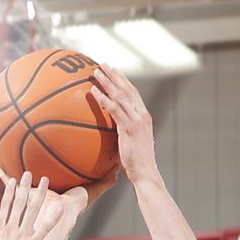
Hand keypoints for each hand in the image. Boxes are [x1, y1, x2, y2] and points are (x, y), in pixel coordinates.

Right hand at [0, 172, 63, 239]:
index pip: (5, 205)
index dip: (10, 191)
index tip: (13, 181)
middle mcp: (10, 229)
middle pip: (19, 202)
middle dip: (25, 186)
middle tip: (30, 173)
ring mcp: (21, 236)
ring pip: (32, 209)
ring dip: (39, 194)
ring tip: (44, 182)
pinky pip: (44, 228)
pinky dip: (53, 217)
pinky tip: (59, 208)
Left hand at [89, 67, 157, 186]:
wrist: (146, 173)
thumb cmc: (136, 166)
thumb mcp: (130, 146)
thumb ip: (123, 137)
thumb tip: (110, 137)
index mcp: (144, 117)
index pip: (133, 94)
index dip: (123, 81)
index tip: (114, 72)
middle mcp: (142, 115)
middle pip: (128, 89)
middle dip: (115, 75)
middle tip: (103, 65)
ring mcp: (138, 120)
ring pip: (121, 95)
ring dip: (107, 81)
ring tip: (95, 72)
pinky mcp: (130, 128)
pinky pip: (114, 109)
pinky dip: (103, 98)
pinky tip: (93, 91)